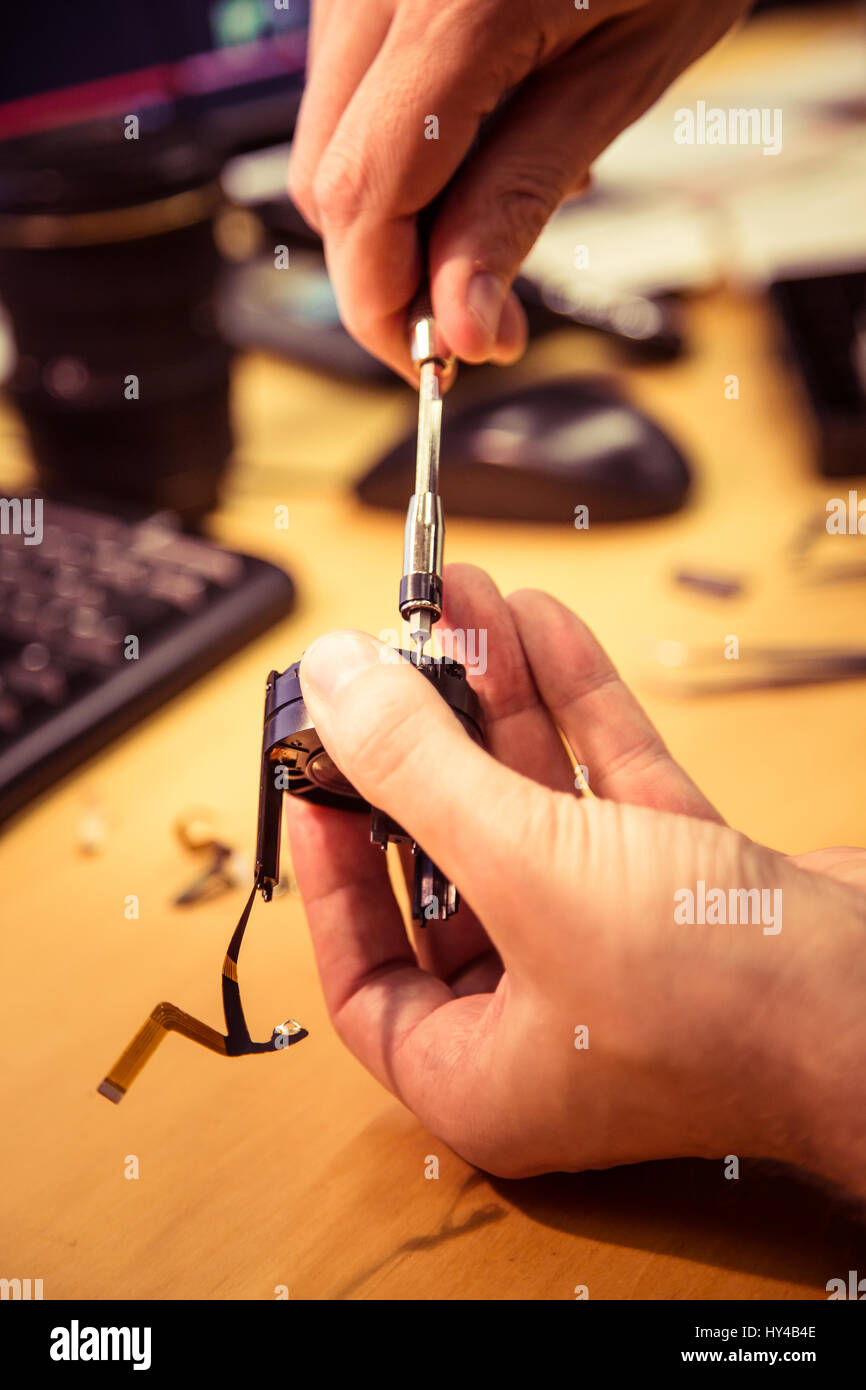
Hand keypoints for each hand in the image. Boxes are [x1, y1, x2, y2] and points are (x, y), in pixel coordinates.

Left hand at [287, 564, 865, 1193]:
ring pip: (532, 806)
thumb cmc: (714, 998)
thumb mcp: (527, 871)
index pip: (366, 966)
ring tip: (456, 600)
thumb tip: (332, 681)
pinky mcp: (682, 883)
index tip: (313, 771)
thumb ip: (419, 772)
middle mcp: (542, 1011)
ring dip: (497, 700)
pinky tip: (539, 625)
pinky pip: (608, 784)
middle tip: (387, 655)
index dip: (329, 864)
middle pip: (449, 863)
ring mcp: (617, 943)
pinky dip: (576, 707)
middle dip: (422, 745)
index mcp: (481, 1065)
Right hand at [289, 0, 749, 381]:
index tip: (437, 368)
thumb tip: (461, 328)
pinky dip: (396, 155)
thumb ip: (523, 201)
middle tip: (474, 318)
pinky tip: (473, 144)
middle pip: (325, 184)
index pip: (363, 199)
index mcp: (451, 5)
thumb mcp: (621, 77)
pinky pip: (346, 101)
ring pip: (325, 147)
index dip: (387, 306)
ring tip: (495, 204)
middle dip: (387, 276)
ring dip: (393, 217)